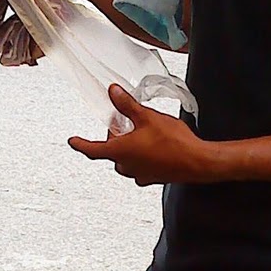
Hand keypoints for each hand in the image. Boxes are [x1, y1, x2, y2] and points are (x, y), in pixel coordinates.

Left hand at [69, 84, 210, 186]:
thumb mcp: (147, 117)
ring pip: (124, 160)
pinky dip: (140, 157)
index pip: (92, 149)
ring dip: (127, 148)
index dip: (80, 144)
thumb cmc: (173, 141)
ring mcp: (139, 174)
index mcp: (120, 151)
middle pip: (111, 152)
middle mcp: (126, 166)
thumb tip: (113, 92)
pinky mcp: (152, 178)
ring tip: (139, 134)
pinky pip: (138, 167)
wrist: (197, 162)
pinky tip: (152, 148)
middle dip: (114, 138)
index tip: (72, 141)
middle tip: (124, 123)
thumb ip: (127, 105)